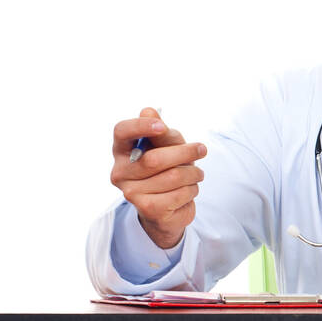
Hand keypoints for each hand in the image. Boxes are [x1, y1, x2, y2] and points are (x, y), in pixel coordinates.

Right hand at [110, 107, 207, 249]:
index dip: (140, 126)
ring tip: (196, 174)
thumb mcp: (169, 146)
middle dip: (184, 153)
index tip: (162, 126)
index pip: (122, 132)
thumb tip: (148, 110)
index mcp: (121, 150)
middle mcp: (120, 172)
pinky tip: (188, 190)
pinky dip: (192, 189)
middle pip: (154, 159)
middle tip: (201, 149)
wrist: (168, 208)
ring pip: (172, 177)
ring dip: (193, 173)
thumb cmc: (168, 168)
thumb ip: (162, 132)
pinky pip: (179, 194)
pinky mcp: (147, 209)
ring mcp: (131, 193)